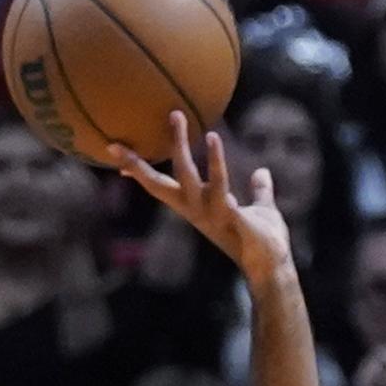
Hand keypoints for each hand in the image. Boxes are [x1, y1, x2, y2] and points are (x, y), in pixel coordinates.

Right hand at [114, 116, 293, 276]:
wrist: (273, 270)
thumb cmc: (263, 242)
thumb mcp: (259, 210)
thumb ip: (259, 191)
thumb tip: (262, 172)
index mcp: (196, 207)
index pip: (159, 184)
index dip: (136, 168)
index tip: (113, 147)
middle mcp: (196, 210)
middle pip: (165, 180)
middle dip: (159, 152)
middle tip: (171, 115)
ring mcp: (212, 215)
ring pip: (192, 180)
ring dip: (191, 152)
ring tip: (199, 127)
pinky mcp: (232, 219)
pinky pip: (221, 188)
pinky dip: (217, 165)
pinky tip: (215, 142)